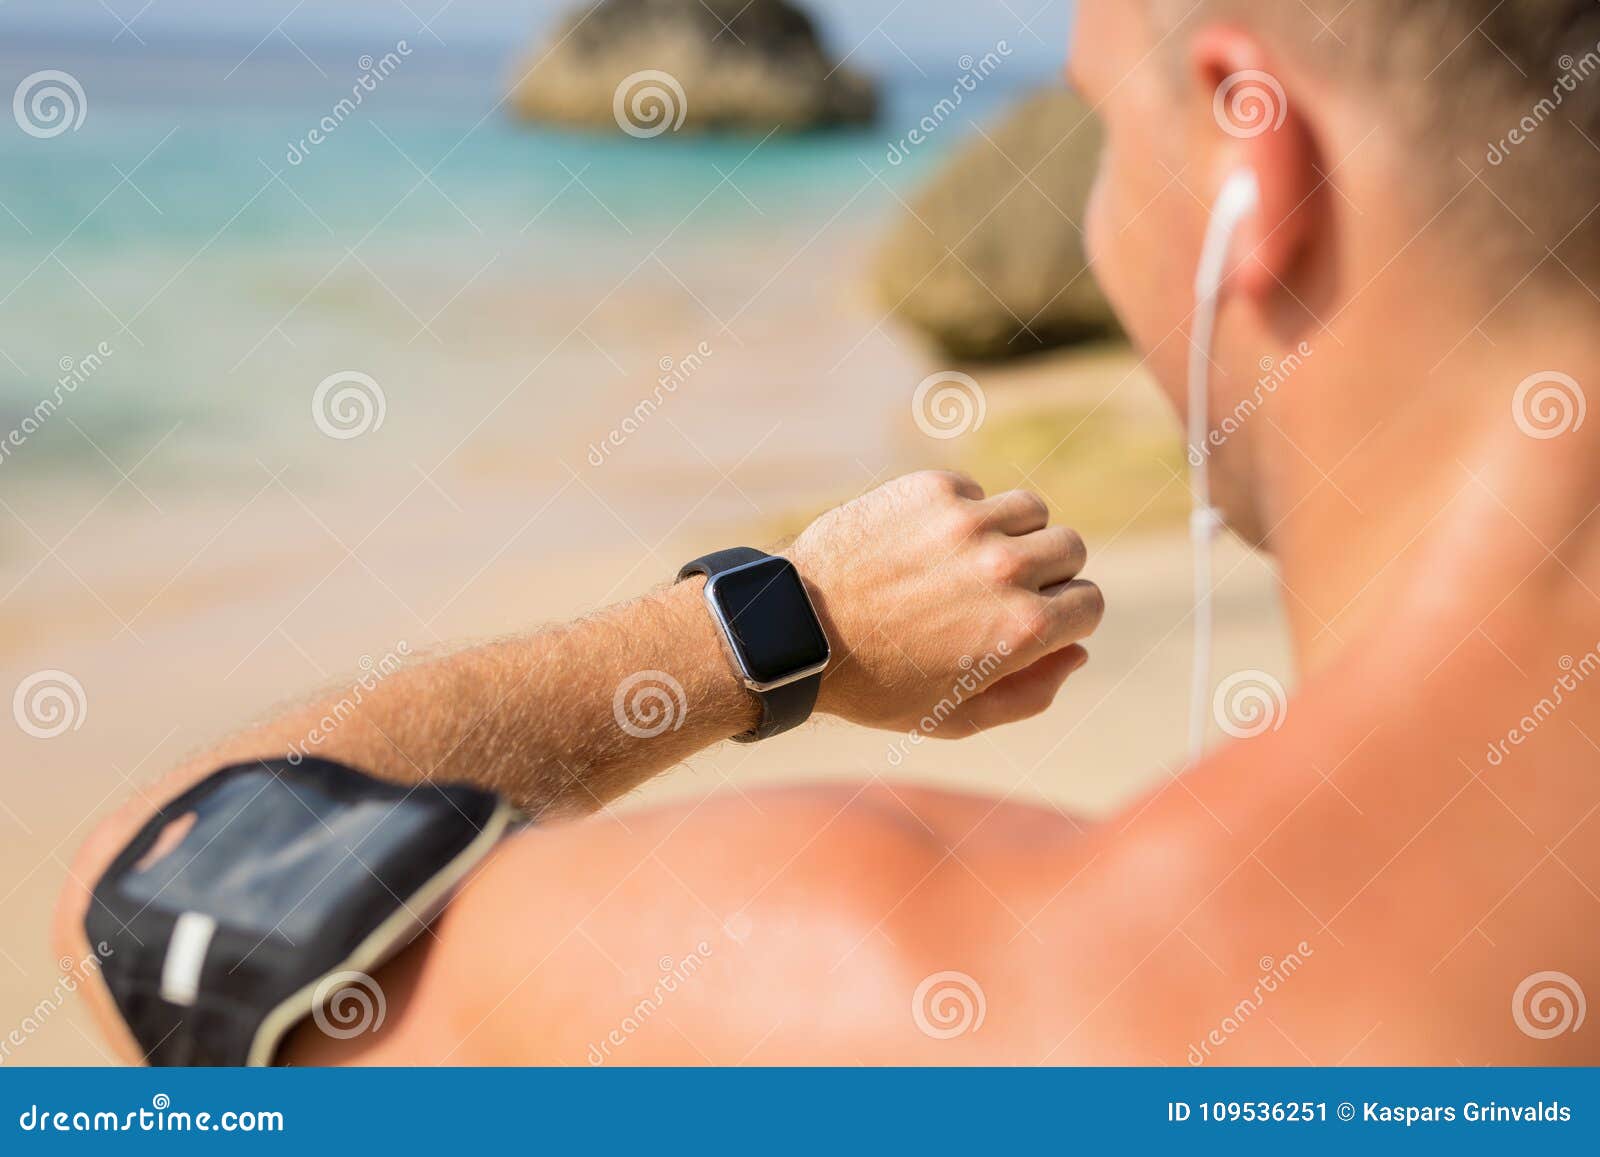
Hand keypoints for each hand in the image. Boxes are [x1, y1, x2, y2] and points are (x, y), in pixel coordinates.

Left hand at [788, 471, 1102, 735]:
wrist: (795, 629)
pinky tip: (923, 544)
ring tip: (969, 560)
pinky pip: (976, 492)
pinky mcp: (931, 489)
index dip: (1066, 616)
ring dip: (1013, 532)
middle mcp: (1005, 568)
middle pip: (1071, 548)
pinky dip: (962, 513)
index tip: (1034, 620)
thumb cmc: (874, 684)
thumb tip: (1076, 653)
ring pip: (1032, 509)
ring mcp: (968, 522)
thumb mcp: (955, 717)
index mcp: (1023, 628)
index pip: (1091, 603)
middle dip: (1048, 572)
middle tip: (1002, 590)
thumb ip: (1030, 694)